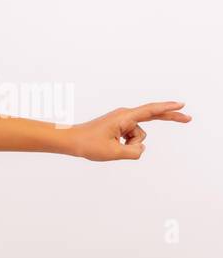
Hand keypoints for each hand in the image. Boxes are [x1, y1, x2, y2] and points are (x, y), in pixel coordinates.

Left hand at [66, 101, 189, 160]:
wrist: (70, 141)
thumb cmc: (88, 144)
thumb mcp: (114, 153)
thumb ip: (134, 152)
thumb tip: (142, 149)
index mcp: (124, 117)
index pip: (151, 111)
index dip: (168, 109)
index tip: (182, 105)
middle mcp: (125, 115)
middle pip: (152, 116)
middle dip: (170, 118)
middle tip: (188, 118)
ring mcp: (122, 121)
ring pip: (138, 137)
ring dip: (130, 146)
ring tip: (112, 147)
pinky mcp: (119, 127)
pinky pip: (131, 138)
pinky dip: (126, 145)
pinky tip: (112, 146)